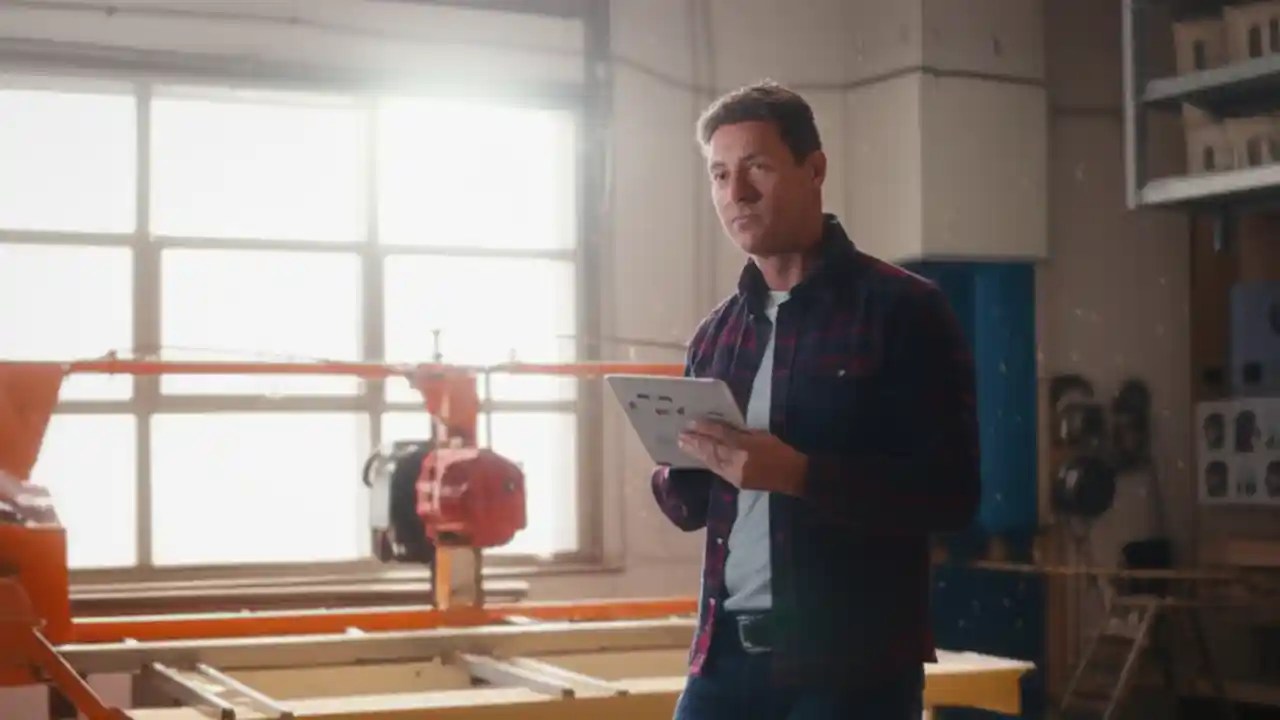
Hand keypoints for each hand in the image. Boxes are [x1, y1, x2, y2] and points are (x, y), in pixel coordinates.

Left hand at [677, 419, 808, 495]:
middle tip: (680, 435)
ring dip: (697, 453)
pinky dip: (707, 462)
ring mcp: (735, 474)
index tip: (691, 422)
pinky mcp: (735, 482)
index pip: (721, 435)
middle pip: (712, 450)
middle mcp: (737, 461)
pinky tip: (699, 456)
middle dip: (695, 442)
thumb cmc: (780, 451)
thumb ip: (741, 432)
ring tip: (683, 445)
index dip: (705, 428)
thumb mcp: (762, 434)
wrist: (793, 476)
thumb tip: (722, 428)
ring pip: (712, 461)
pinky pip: (717, 470)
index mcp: (746, 446)